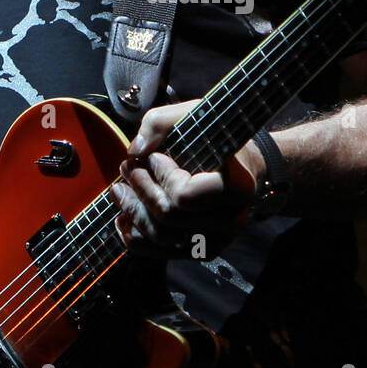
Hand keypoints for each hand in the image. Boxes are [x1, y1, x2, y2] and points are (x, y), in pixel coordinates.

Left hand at [109, 100, 265, 258]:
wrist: (246, 165)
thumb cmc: (219, 137)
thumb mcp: (193, 115)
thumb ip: (160, 123)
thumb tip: (135, 150)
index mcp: (237, 187)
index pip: (183, 196)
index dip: (160, 177)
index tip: (154, 157)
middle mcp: (231, 220)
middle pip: (167, 218)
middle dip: (139, 190)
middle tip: (126, 169)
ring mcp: (217, 239)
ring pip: (160, 237)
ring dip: (132, 212)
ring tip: (119, 190)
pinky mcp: (202, 250)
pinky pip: (160, 253)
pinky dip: (135, 238)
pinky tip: (122, 219)